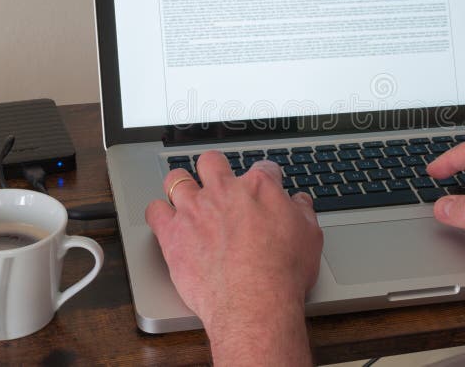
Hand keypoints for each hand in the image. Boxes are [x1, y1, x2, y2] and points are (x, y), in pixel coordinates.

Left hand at [145, 152, 322, 335]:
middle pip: (211, 162)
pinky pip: (154, 211)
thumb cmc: (282, 273)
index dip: (266, 177)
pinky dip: (159, 212)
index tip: (265, 186)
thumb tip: (300, 202)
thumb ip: (303, 212)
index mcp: (259, 188)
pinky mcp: (172, 234)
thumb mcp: (310, 237)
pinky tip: (165, 219)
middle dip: (214, 168)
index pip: (262, 168)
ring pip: (176, 179)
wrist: (254, 303)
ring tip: (184, 195)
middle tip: (218, 182)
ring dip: (181, 185)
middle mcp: (224, 192)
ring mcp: (195, 210)